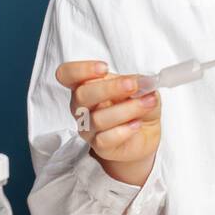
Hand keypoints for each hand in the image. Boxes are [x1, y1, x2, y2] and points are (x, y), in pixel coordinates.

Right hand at [56, 60, 160, 186]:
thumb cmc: (136, 105)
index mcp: (85, 85)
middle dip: (110, 88)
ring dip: (127, 109)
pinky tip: (137, 124)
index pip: (66, 74)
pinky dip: (124, 130)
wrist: (145, 133)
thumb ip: (139, 82)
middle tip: (133, 85)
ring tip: (148, 103)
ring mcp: (88, 128)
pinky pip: (105, 139)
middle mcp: (81, 107)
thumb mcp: (141, 87)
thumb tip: (143, 81)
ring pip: (98, 118)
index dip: (81, 69)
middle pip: (81, 95)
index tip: (104, 68)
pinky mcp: (99, 146)